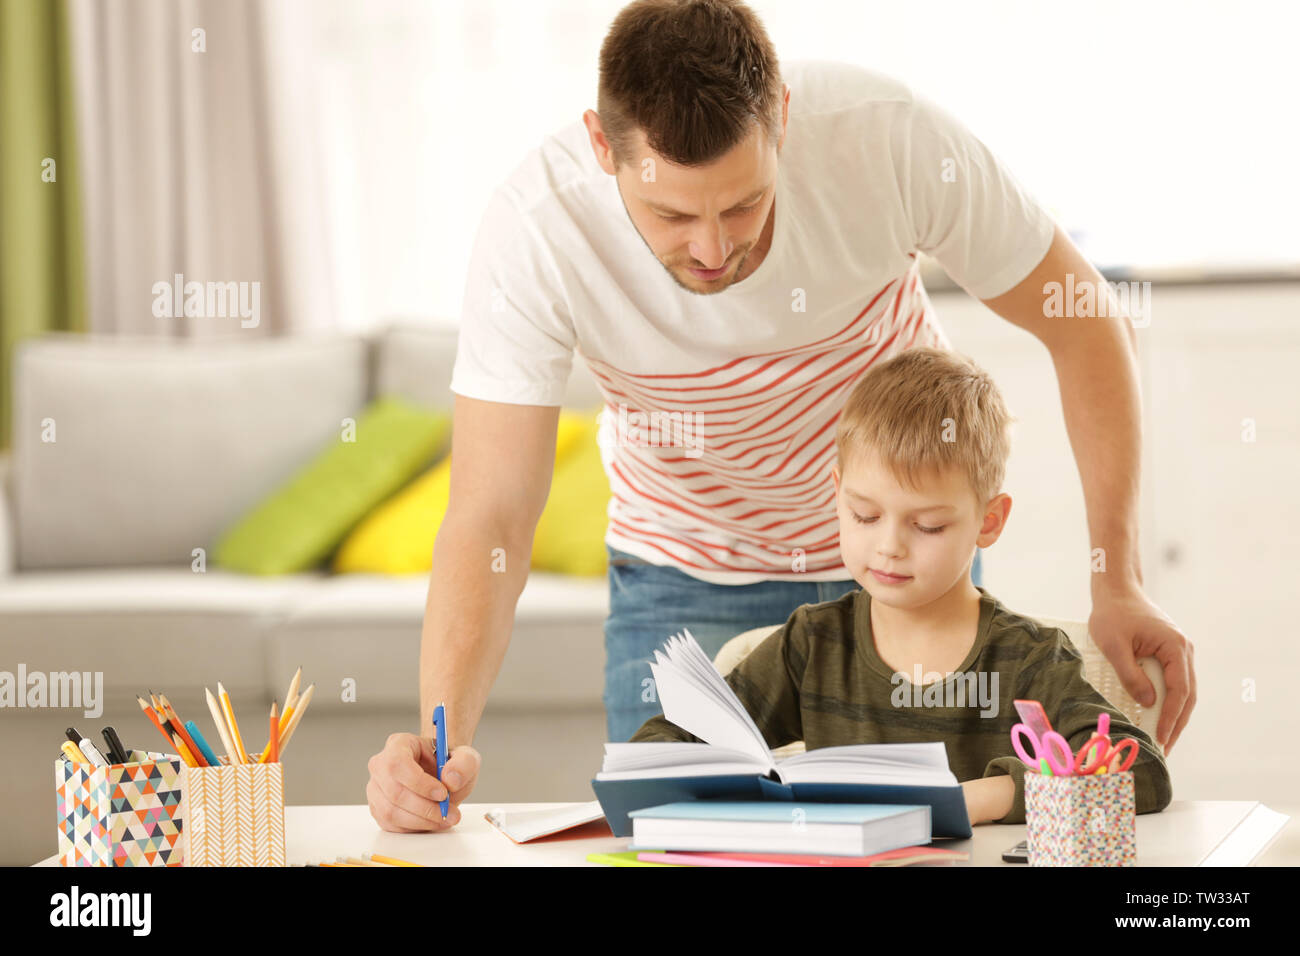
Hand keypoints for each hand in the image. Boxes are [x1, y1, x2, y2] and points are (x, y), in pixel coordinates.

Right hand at [366, 732, 480, 831]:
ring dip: (421, 820)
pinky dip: (413, 827)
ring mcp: (376, 788)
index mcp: (399, 744)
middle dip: (425, 807)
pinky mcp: (378, 809)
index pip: (398, 763)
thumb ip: (464, 764)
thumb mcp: (466, 758)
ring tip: (444, 818)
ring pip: (390, 812)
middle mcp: (381, 765)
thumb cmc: (449, 765)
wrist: (443, 778)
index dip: (419, 782)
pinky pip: (390, 825)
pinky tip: (431, 821)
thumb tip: (450, 779)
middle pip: (394, 792)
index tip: (442, 793)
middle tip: (448, 812)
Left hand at [1088, 585, 1194, 752]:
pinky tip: (1159, 717)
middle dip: (1176, 724)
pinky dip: (1170, 701)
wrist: (1117, 591)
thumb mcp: (1114, 646)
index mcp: (1175, 647)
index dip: (1170, 718)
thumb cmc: (1112, 615)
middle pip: (1187, 695)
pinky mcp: (1171, 653)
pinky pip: (1174, 682)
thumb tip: (1148, 703)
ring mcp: (1180, 651)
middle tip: (1164, 749)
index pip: (1179, 691)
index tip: (1161, 738)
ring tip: (1163, 739)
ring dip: (1175, 715)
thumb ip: (1130, 675)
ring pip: (1184, 691)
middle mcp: (1184, 650)